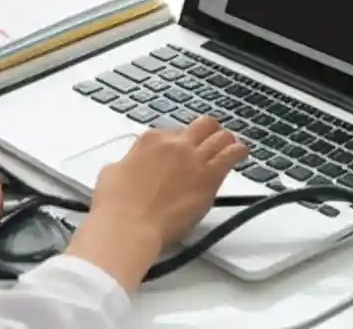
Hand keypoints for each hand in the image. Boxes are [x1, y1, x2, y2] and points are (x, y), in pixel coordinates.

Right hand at [66, 117, 247, 291]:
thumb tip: (132, 165)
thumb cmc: (116, 205)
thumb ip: (129, 163)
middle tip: (208, 142)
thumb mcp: (111, 172)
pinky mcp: (210, 177)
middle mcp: (175, 144)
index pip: (172, 131)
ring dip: (225, 140)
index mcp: (150, 140)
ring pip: (220, 136)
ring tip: (229, 147)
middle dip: (206, 132)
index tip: (179, 153)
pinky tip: (241, 154)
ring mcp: (194, 159)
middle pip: (200, 125)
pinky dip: (238, 152)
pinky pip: (232, 155)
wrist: (128, 226)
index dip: (177, 142)